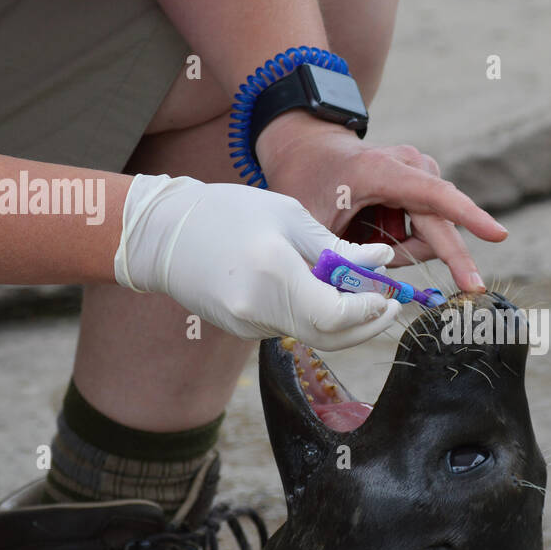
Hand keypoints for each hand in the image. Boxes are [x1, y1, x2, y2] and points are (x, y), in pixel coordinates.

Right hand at [115, 173, 401, 347]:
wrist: (161, 236)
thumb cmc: (227, 212)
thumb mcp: (288, 216)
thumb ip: (336, 247)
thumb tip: (382, 262)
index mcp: (273, 274)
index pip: (335, 315)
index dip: (368, 311)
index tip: (388, 296)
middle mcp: (259, 309)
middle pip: (330, 337)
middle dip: (367, 325)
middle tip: (390, 304)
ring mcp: (248, 325)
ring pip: (312, 334)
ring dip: (344, 319)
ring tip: (358, 289)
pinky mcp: (243, 330)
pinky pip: (291, 327)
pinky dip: (316, 315)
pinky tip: (320, 290)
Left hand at [255, 113, 506, 291]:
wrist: (310, 148)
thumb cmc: (306, 181)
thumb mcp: (310, 222)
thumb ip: (338, 255)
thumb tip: (367, 293)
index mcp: (381, 171)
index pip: (434, 195)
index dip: (468, 216)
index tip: (498, 235)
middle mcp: (411, 166)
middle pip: (442, 222)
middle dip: (453, 258)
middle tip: (471, 288)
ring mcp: (420, 172)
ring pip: (431, 232)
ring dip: (404, 249)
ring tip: (364, 238)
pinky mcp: (423, 184)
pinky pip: (425, 227)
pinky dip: (403, 239)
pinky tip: (373, 227)